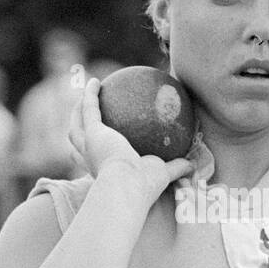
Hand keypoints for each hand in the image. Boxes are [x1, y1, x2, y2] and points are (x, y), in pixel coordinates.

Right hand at [68, 78, 194, 205]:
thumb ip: (176, 167)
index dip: (91, 152)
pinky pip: (89, 107)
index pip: (93, 161)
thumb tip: (192, 164)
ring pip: (76, 125)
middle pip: (77, 142)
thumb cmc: (143, 185)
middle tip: (85, 116)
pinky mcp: (92, 132)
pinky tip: (96, 81)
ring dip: (77, 110)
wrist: (128, 186)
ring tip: (86, 96)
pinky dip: (90, 94)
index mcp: (104, 170)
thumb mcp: (163, 173)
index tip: (98, 144)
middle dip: (78, 128)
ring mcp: (88, 145)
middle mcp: (91, 159)